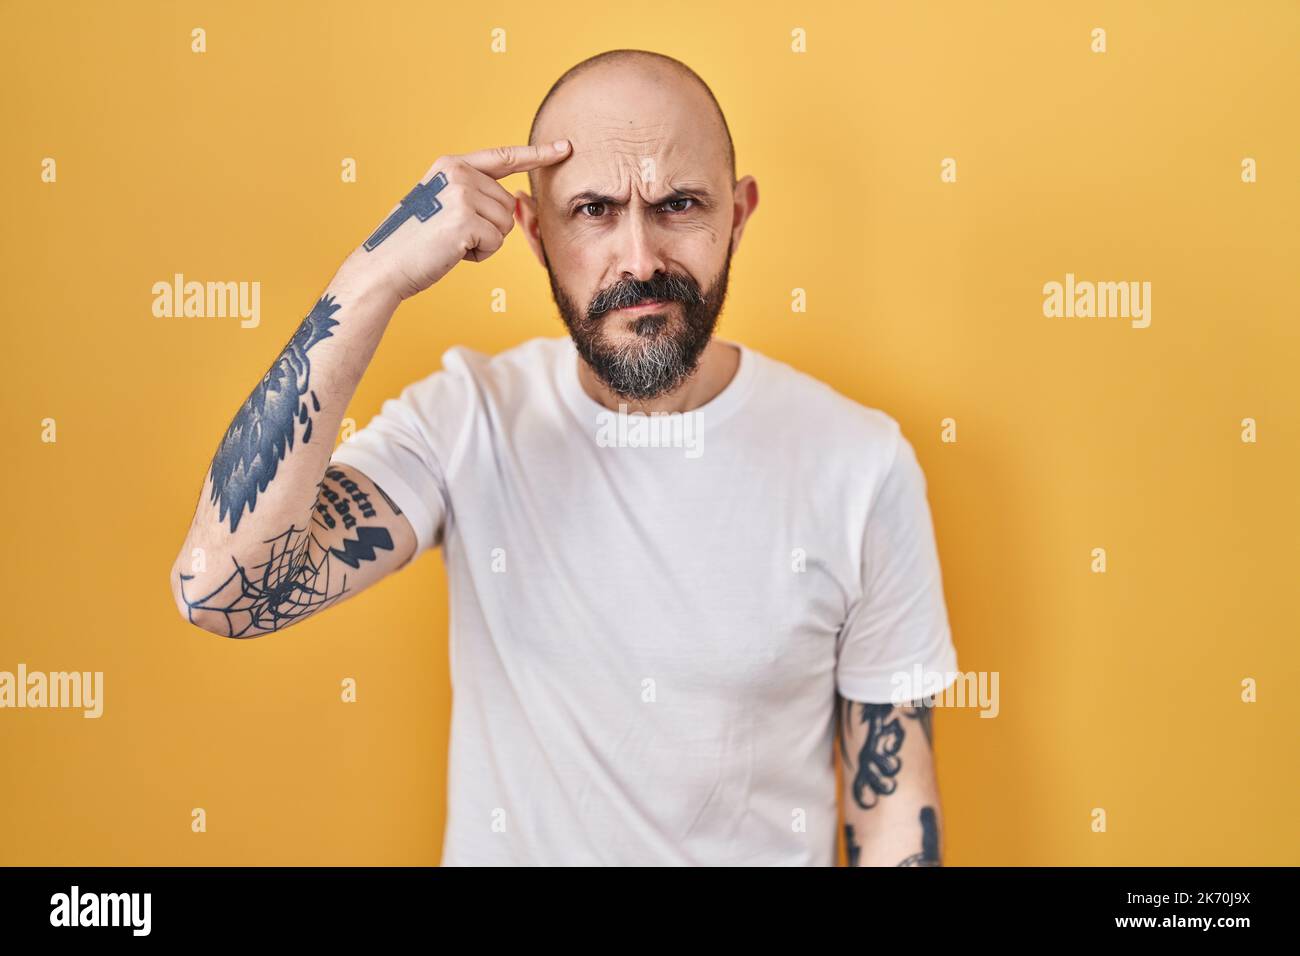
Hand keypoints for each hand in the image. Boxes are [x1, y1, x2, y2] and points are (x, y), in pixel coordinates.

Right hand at [353, 140, 570, 300]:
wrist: (385, 265)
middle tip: (453, 235)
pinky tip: (452, 252)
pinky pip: (496, 243)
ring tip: (450, 243)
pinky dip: (479, 255)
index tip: (565, 148)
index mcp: (451, 164)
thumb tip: (519, 201)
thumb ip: (475, 194)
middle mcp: (457, 174)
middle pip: (508, 203)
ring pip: (505, 225)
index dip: (536, 155)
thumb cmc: (415, 241)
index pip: (503, 157)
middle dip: (489, 227)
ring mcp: (461, 195)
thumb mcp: (442, 204)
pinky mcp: (465, 221)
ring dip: (485, 242)